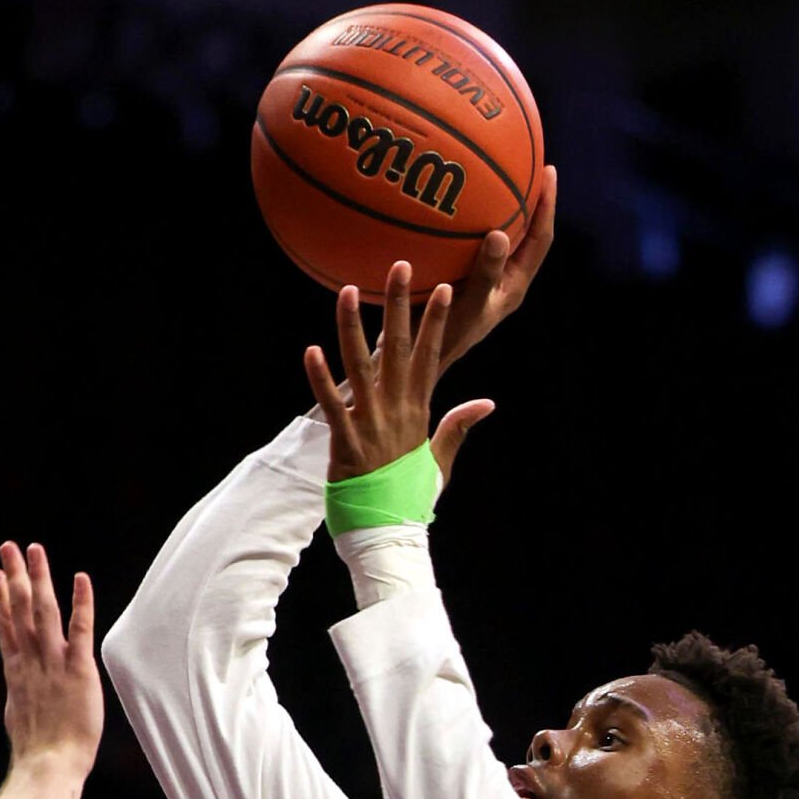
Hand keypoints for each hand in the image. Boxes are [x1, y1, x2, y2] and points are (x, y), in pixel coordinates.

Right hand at [0, 542, 102, 777]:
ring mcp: (54, 663)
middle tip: (8, 547)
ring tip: (34, 550)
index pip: (6, 627)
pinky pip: (80, 630)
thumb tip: (20, 694)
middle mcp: (32, 661)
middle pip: (20, 609)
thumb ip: (22, 696)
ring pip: (44, 611)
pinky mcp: (79, 669)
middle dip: (14, 576)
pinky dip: (81, 603)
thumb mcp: (20, 717)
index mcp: (17, 671)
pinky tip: (80, 577)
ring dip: (39, 577)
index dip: (0, 599)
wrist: (49, 765)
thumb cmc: (38, 752)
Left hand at [305, 264, 494, 489]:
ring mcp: (371, 425)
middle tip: (399, 265)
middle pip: (400, 349)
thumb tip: (487, 403)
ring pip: (361, 368)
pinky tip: (312, 350)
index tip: (442, 286)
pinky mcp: (347, 443)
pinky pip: (333, 405)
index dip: (436, 321)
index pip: (431, 357)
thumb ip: (458, 427)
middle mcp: (397, 411)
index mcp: (419, 412)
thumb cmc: (409, 498)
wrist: (388, 533)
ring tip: (346, 291)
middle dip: (400, 306)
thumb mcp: (440, 462)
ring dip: (352, 328)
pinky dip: (321, 379)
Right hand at [436, 163, 556, 373]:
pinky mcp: (455, 274)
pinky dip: (459, 215)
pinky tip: (442, 194)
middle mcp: (500, 278)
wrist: (413, 356)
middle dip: (524, 194)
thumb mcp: (469, 307)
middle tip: (522, 157)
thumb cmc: (445, 338)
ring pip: (492, 230)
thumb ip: (485, 274)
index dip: (547, 205)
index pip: (540, 238)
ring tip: (486, 167)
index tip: (547, 170)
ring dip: (492, 201)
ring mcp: (478, 276)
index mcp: (513, 286)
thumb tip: (498, 233)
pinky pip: (463, 236)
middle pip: (522, 229)